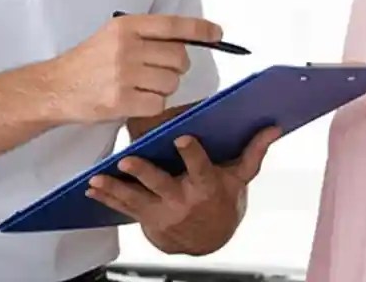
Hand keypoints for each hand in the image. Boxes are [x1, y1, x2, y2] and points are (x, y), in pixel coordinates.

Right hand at [44, 14, 222, 123]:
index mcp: (126, 26)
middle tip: (158, 72)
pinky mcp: (121, 100)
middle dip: (176, 68)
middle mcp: (126, 46)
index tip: (217, 33)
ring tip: (140, 87)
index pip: (173, 24)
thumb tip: (187, 39)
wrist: (55, 87)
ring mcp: (123, 74)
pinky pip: (158, 104)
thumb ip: (146, 35)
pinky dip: (152, 105)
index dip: (200, 29)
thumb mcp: (112, 35)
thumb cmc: (87, 62)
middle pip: (179, 58)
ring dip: (162, 88)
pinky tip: (134, 101)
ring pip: (170, 83)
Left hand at [85, 126, 282, 254]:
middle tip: (127, 161)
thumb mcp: (239, 178)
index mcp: (206, 187)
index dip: (193, 154)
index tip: (183, 136)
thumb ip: (253, 152)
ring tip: (97, 180)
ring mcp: (162, 212)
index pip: (201, 168)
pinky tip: (92, 189)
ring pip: (136, 200)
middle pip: (161, 186)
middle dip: (143, 174)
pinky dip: (107, 199)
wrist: (208, 239)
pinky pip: (124, 209)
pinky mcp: (147, 219)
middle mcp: (183, 201)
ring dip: (115, 190)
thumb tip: (273, 128)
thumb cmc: (221, 201)